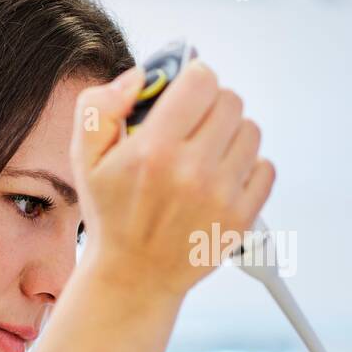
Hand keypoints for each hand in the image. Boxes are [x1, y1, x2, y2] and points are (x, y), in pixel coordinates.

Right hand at [71, 61, 274, 299]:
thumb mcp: (85, 157)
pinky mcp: (242, 217)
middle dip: (211, 106)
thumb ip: (100, 105)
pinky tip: (222, 177)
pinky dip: (248, 167)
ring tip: (206, 153)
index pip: (201, 80)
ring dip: (231, 135)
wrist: (134, 276)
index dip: (193, 77)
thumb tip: (141, 76)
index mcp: (154, 149)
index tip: (186, 91)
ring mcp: (222, 196)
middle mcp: (192, 171)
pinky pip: (266, 168)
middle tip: (194, 125)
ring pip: (251, 131)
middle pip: (231, 101)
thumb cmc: (112, 215)